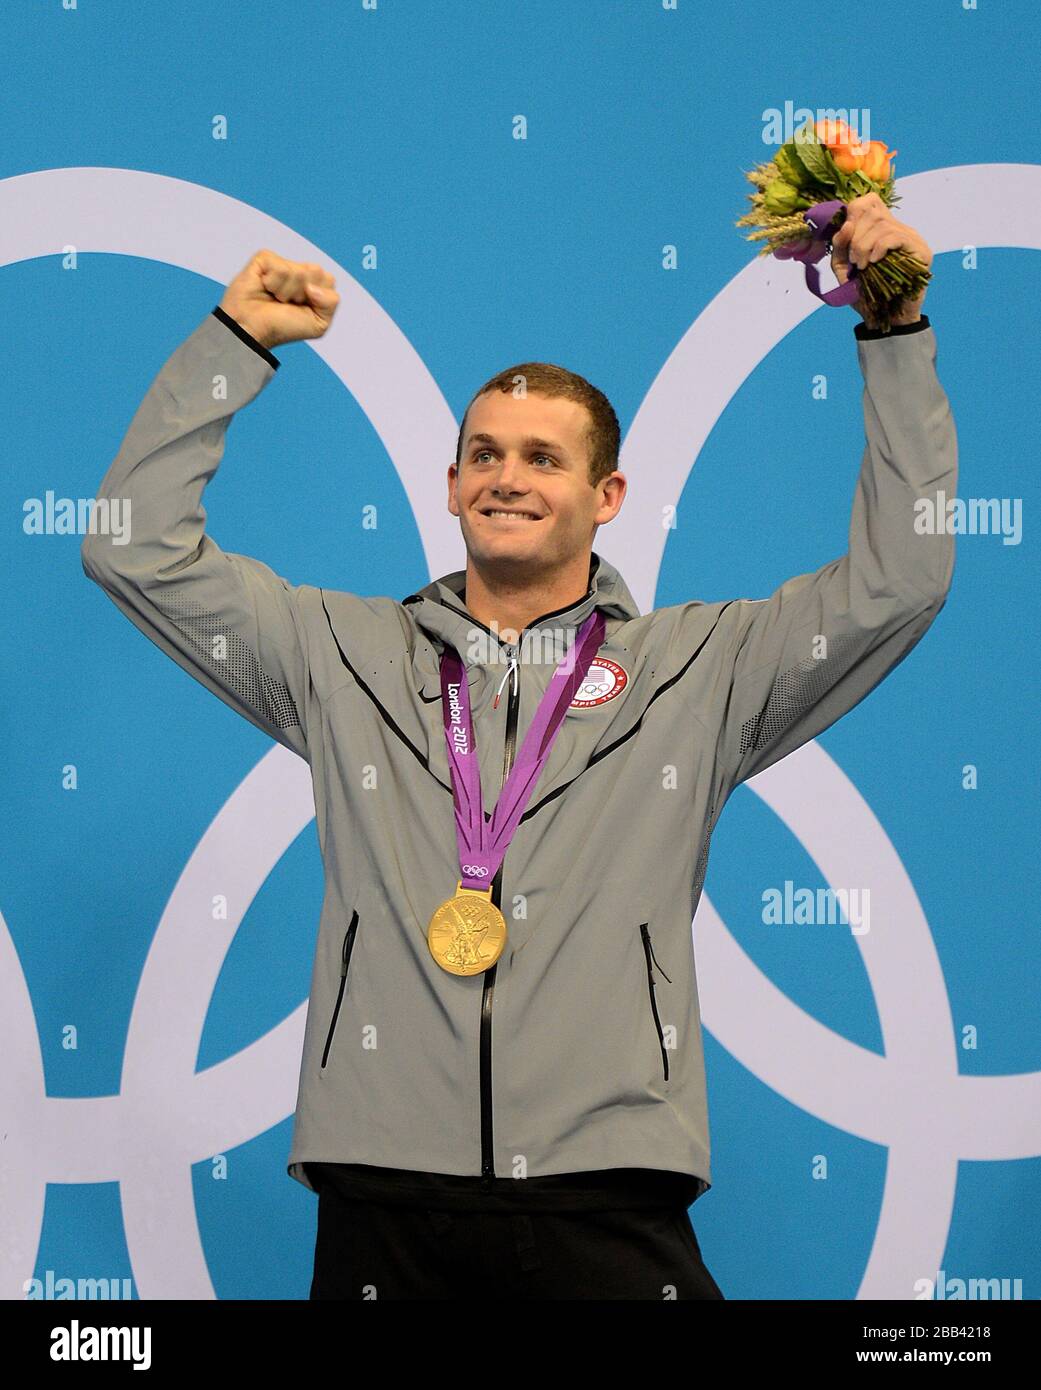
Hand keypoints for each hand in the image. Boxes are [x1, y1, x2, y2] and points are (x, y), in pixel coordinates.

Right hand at [218, 249, 339, 348]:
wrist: (254, 330)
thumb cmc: (283, 327)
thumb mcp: (319, 324)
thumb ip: (331, 302)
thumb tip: (313, 285)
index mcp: (314, 284)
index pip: (329, 279)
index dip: (318, 298)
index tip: (302, 308)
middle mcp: (299, 271)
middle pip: (316, 271)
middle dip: (303, 294)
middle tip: (287, 303)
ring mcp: (281, 264)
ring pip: (299, 271)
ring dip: (286, 292)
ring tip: (274, 298)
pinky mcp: (264, 259)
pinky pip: (280, 268)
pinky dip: (273, 284)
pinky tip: (264, 288)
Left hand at [830, 192, 931, 327]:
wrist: (883, 318)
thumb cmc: (864, 294)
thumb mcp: (843, 269)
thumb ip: (840, 246)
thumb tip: (846, 224)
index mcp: (879, 228)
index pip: (868, 200)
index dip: (854, 212)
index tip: (846, 235)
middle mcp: (897, 228)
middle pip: (872, 212)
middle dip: (855, 236)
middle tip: (854, 260)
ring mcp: (911, 238)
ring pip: (882, 225)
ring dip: (864, 246)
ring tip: (862, 267)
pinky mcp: (921, 251)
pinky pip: (896, 237)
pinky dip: (880, 248)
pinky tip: (873, 262)